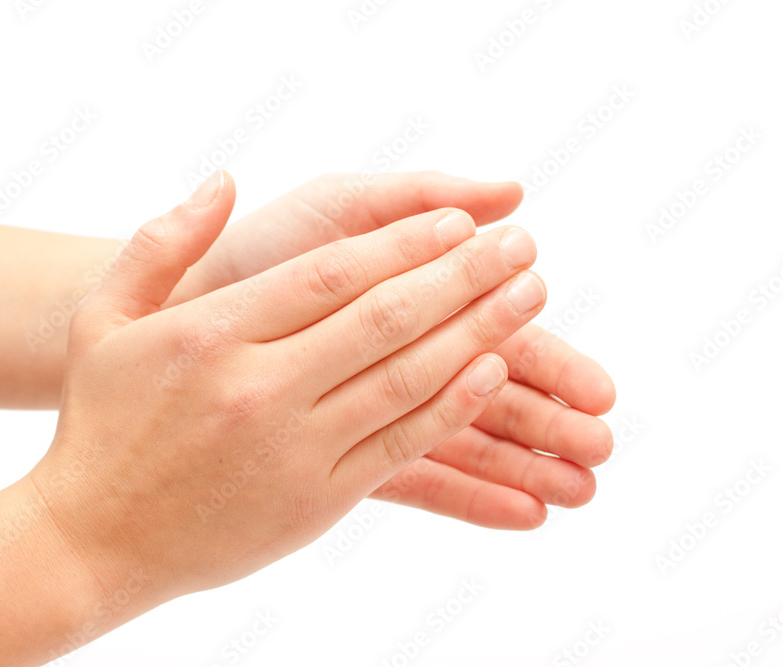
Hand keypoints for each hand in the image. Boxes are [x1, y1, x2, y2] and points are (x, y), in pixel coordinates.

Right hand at [30, 171, 545, 617]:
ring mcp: (294, 449)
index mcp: (211, 334)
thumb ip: (162, 242)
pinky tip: (494, 370)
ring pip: (409, 379)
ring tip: (528, 295)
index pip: (332, 273)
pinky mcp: (318, 501)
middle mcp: (260, 389)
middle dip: (464, 275)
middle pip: (386, 318)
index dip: (405, 241)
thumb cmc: (100, 423)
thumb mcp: (104, 319)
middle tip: (520, 244)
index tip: (459, 220)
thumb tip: (223, 180)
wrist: (92, 538)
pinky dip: (455, 405)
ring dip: (481, 332)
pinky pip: (403, 444)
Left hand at [163, 172, 615, 529]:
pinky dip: (464, 492)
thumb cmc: (258, 250)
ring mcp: (368, 405)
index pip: (493, 336)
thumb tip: (514, 191)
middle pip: (485, 391)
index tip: (602, 393)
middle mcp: (397, 356)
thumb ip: (419, 198)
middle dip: (545, 421)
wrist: (179, 300)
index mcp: (408, 301)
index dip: (548, 364)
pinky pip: (408, 474)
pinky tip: (521, 513)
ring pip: (455, 437)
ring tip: (579, 493)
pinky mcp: (336, 447)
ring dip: (519, 464)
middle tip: (603, 448)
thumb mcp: (338, 206)